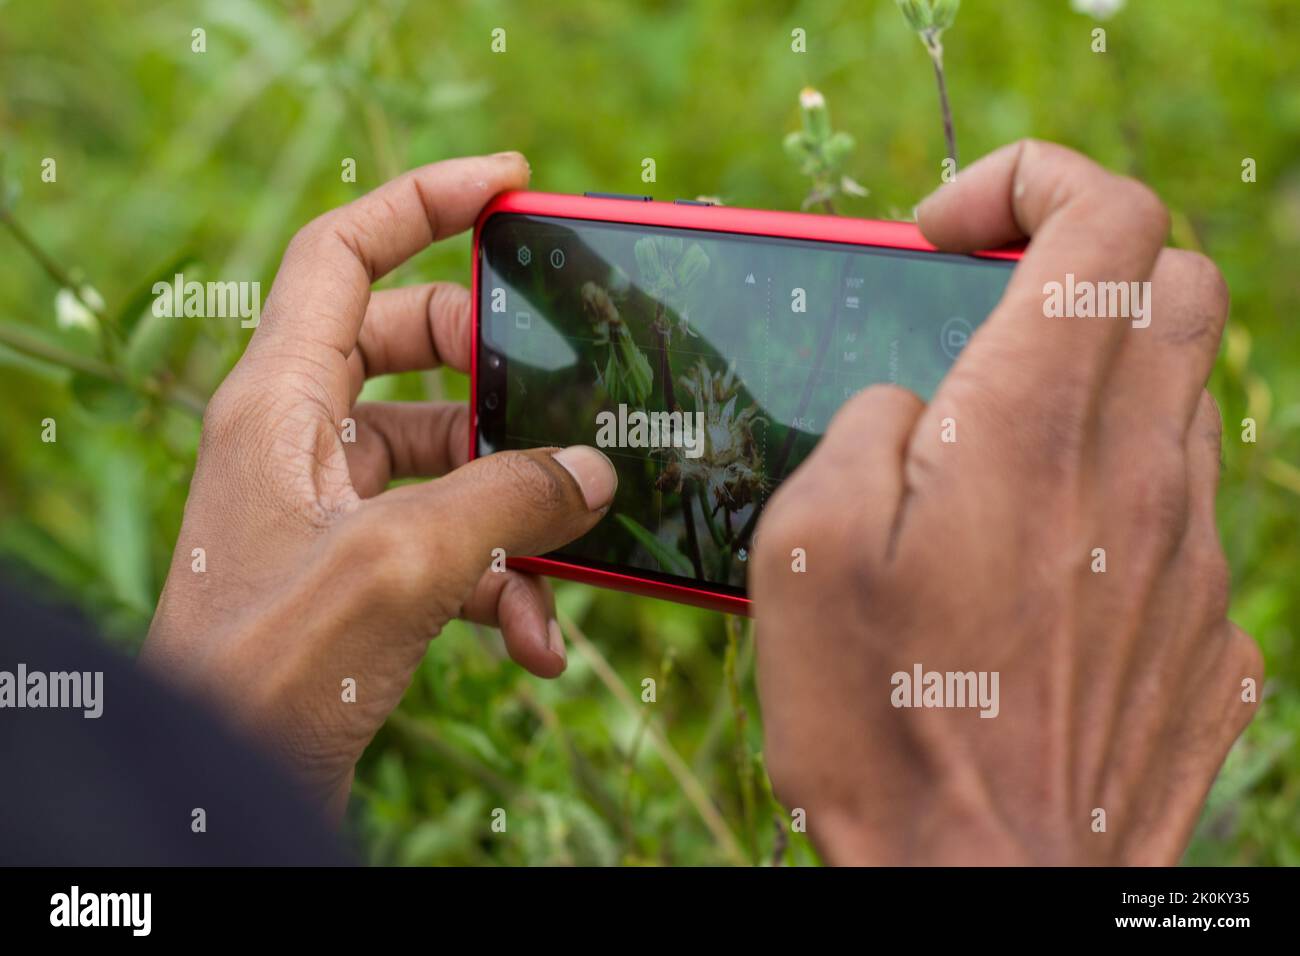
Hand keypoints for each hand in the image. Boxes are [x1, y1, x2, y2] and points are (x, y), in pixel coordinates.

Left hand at [142, 153, 615, 818]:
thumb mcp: (403, 566)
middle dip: (497, 377)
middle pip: (411, 352)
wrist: (220, 791)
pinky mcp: (361, 572)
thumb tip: (593, 467)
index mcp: (278, 404)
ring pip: (447, 459)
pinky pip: (449, 544)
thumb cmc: (272, 673)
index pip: (343, 254)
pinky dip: (501, 582)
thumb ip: (507, 499)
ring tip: (571, 561)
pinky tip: (539, 644)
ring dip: (516, 508)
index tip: (513, 185)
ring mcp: (332, 509)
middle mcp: (300, 442)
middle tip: (562, 392)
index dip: (424, 202)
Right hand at [752, 140, 1261, 864]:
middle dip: (1087, 257)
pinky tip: (1038, 567)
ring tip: (996, 450)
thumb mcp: (804, 553)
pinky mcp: (1206, 632)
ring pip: (1186, 396)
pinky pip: (1180, 515)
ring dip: (1099, 380)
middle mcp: (1137, 477)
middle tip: (988, 313)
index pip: (1109, 220)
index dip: (1030, 181)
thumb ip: (863, 430)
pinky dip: (1116, 495)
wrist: (982, 886)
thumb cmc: (879, 726)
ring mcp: (1190, 558)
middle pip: (1181, 282)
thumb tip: (909, 407)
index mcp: (1030, 434)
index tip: (944, 233)